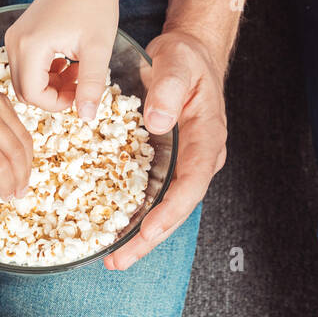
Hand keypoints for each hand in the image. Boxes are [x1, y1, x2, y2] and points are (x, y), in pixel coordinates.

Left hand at [0, 62, 33, 198]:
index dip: (7, 184)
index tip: (7, 196)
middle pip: (16, 153)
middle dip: (21, 177)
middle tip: (20, 193)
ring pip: (23, 138)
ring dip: (26, 162)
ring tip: (23, 179)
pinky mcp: (1, 97)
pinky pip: (19, 125)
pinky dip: (22, 144)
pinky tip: (18, 158)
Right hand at [5, 0, 120, 119]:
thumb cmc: (97, 8)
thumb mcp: (98, 52)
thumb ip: (91, 86)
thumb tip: (87, 119)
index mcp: (30, 45)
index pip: (32, 94)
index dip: (56, 103)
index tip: (79, 94)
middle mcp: (14, 41)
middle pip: (24, 90)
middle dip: (52, 95)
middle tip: (79, 84)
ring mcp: (14, 36)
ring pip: (24, 79)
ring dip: (49, 84)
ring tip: (76, 71)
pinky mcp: (19, 34)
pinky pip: (25, 66)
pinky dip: (44, 73)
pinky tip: (67, 63)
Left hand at [105, 29, 227, 270]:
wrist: (188, 56)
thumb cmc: (185, 59)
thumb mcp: (178, 63)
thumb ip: (169, 88)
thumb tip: (158, 122)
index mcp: (207, 138)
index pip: (193, 181)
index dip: (171, 209)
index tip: (148, 229)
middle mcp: (198, 160)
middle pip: (178, 208)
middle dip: (150, 238)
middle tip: (119, 260)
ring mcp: (183, 166)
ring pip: (165, 209)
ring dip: (140, 237)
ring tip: (112, 259)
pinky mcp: (166, 166)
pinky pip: (152, 197)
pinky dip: (134, 217)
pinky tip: (110, 232)